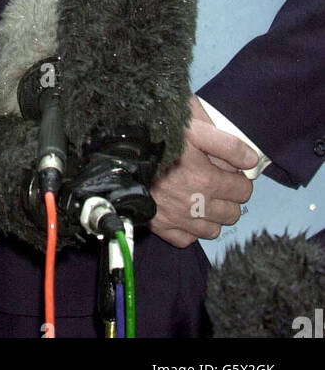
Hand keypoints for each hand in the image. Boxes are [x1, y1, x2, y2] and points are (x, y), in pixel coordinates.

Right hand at [149, 96, 255, 247]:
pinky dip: (190, 229)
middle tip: (216, 183)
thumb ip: (228, 144)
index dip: (240, 179)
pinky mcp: (161, 226)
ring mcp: (178, 219)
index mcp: (207, 180)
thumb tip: (252, 160)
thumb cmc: (158, 136)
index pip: (243, 190)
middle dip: (229, 198)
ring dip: (212, 215)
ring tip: (201, 197)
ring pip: (212, 230)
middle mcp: (196, 205)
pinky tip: (185, 212)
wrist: (117, 152)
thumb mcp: (195, 129)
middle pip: (232, 213)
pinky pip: (187, 240)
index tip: (230, 172)